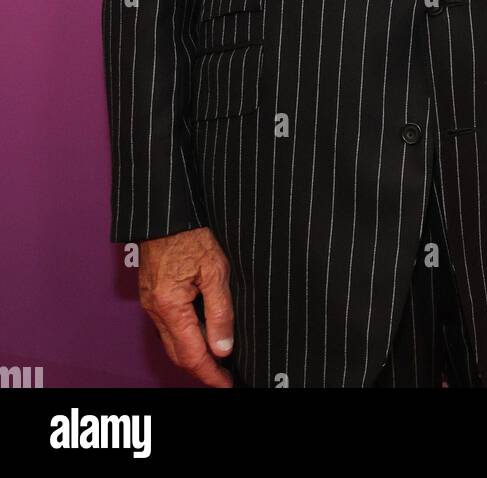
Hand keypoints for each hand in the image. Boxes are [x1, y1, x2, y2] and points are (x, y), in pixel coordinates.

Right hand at [138, 226, 234, 387]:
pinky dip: (185, 335)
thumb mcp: (215, 270)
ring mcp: (150, 301)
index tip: (227, 384)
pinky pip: (168, 324)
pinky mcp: (152, 292)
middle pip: (178, 354)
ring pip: (172, 341)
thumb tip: (223, 348)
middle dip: (202, 369)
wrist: (166, 210)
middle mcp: (155, 308)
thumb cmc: (190, 231)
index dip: (211, 374)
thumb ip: (220, 312)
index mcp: (170, 306)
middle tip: (225, 376)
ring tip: (218, 356)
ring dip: (193, 353)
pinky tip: (201, 330)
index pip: (192, 355)